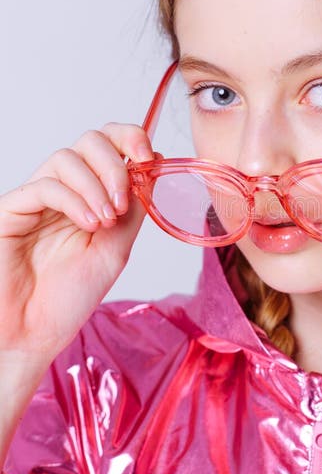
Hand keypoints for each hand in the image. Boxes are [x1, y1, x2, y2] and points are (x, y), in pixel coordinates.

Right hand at [0, 123, 151, 367]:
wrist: (33, 334)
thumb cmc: (68, 298)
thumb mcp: (116, 249)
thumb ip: (135, 208)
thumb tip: (155, 165)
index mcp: (90, 196)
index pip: (109, 145)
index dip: (131, 138)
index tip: (149, 157)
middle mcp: (64, 191)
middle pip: (89, 141)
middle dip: (115, 163)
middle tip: (124, 201)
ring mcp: (36, 199)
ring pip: (66, 157)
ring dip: (96, 185)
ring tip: (106, 221)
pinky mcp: (11, 210)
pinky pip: (44, 185)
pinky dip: (74, 199)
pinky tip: (88, 224)